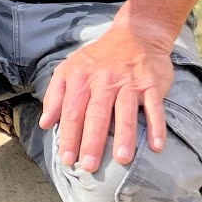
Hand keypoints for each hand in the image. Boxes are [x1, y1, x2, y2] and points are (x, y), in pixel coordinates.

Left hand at [38, 26, 173, 171]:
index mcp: (81, 78)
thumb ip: (55, 95)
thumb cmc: (98, 58)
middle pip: (96, 114)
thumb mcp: (69, 68)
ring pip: (125, 112)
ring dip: (123, 136)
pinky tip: (156, 146)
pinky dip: (157, 126)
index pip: (72, 111)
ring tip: (121, 159)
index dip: (68, 135)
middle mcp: (104, 80)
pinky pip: (154, 107)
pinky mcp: (151, 83)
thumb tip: (44, 123)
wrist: (135, 35)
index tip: (67, 159)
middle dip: (92, 141)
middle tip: (89, 166)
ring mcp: (129, 82)